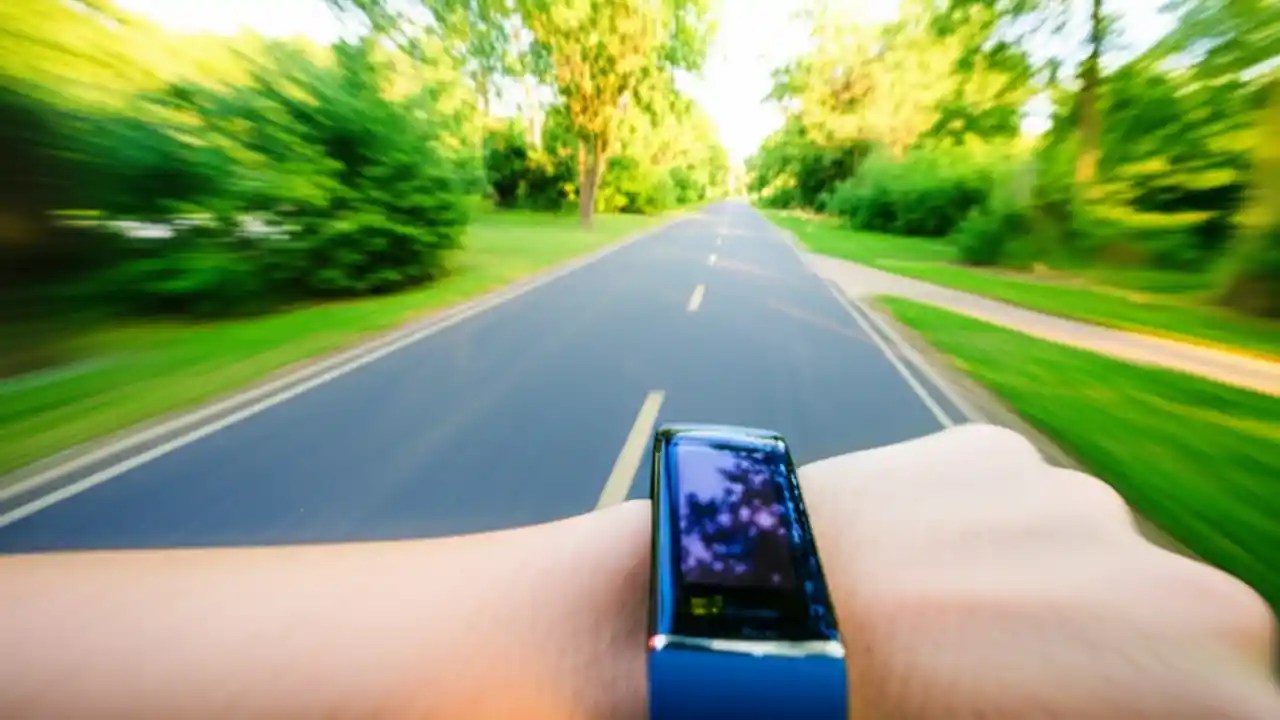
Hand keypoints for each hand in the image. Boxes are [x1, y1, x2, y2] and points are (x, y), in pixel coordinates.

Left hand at [800, 424, 1278, 718]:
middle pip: (1178, 630)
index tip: (1099, 708)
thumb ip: (1101, 708)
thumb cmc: (900, 717)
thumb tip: (1097, 692)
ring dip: (1057, 597)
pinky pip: (1017, 506)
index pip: (1232, 703)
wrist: (774, 628)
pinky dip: (990, 540)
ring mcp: (1072, 494)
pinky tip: (921, 575)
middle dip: (1124, 665)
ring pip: (1094, 560)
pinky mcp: (993, 450)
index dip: (1156, 706)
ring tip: (958, 637)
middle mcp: (1159, 561)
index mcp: (1203, 660)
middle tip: (1035, 693)